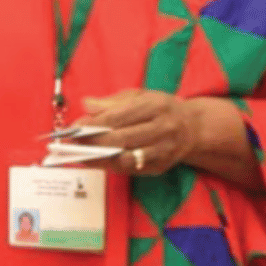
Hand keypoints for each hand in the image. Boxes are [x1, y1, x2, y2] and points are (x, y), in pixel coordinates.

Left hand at [77, 89, 200, 177]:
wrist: (193, 128)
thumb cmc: (161, 108)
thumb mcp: (140, 96)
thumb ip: (111, 101)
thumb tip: (86, 104)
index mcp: (156, 106)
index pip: (118, 117)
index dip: (94, 124)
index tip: (75, 127)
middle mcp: (163, 129)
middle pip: (121, 139)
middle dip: (93, 142)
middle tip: (72, 143)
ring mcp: (164, 150)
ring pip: (126, 158)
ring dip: (99, 158)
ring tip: (79, 155)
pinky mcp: (161, 166)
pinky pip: (131, 169)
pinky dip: (110, 166)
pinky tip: (95, 161)